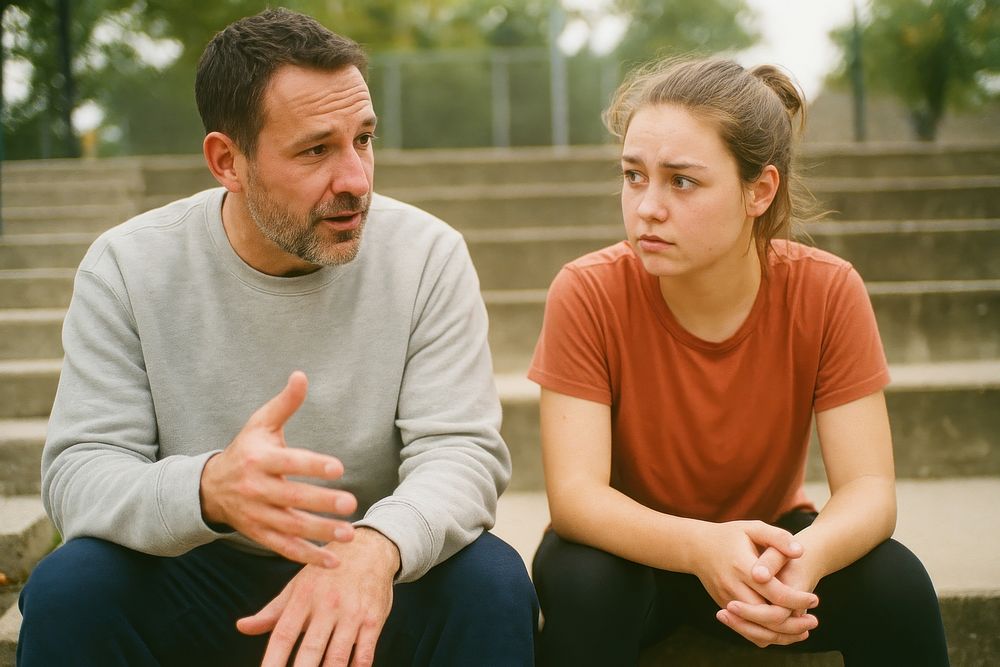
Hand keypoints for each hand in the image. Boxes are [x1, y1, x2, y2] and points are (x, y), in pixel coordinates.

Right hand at [200, 371, 357, 566]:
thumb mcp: (261, 424)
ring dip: (319, 533)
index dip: (312, 465)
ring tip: (348, 534)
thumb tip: (301, 375)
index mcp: (259, 459)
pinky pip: (284, 548)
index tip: (338, 467)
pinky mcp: (259, 534)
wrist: (210, 486)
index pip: (288, 462)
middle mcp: (256, 489)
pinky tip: (333, 561)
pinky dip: (307, 557)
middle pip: (291, 498)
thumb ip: (285, 404)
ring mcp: (257, 514)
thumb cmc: (247, 449)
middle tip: (351, 503)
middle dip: (321, 502)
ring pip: (290, 527)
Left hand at [238, 528, 399, 666]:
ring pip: (337, 656)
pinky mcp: (373, 619)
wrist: (369, 549)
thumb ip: (271, 612)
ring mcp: (352, 613)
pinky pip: (364, 654)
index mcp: (303, 598)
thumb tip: (241, 627)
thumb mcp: (297, 587)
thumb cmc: (326, 575)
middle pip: (310, 650)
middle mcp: (327, 605)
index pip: (283, 635)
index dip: (272, 661)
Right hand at [693, 521, 816, 644]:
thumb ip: (777, 537)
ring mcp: (726, 600)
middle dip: (793, 623)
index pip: (775, 592)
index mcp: (743, 566)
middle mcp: (733, 587)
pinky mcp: (724, 607)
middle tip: (814, 621)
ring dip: (782, 635)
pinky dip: (766, 635)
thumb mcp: (753, 528)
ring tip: (803, 631)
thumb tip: (800, 552)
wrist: (696, 547)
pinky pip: (746, 629)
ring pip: (756, 628)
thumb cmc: (729, 536)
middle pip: (766, 616)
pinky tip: (783, 632)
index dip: (797, 599)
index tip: (814, 599)